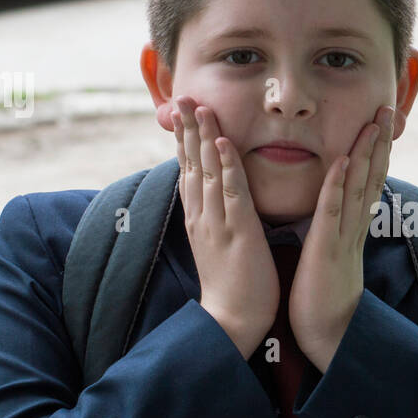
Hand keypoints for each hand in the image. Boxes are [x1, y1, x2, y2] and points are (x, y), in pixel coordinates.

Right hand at [171, 94, 278, 359]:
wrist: (232, 321)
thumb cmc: (233, 286)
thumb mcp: (220, 245)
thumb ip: (218, 219)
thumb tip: (218, 200)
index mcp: (199, 218)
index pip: (189, 171)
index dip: (184, 140)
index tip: (180, 112)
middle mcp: (202, 215)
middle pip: (191, 164)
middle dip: (186, 129)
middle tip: (181, 96)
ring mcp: (217, 222)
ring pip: (207, 171)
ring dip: (202, 137)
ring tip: (198, 106)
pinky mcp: (237, 232)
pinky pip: (231, 192)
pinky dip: (226, 166)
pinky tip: (222, 143)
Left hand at [288, 104, 394, 371]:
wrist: (328, 335)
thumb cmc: (323, 296)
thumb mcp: (334, 254)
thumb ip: (338, 229)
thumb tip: (340, 209)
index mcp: (352, 227)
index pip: (368, 180)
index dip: (376, 149)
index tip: (380, 120)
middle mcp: (354, 227)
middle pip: (371, 176)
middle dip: (379, 141)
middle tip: (387, 108)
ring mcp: (344, 237)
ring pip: (359, 188)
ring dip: (367, 153)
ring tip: (373, 122)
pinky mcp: (327, 250)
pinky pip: (334, 212)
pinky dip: (339, 185)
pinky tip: (344, 161)